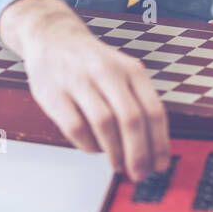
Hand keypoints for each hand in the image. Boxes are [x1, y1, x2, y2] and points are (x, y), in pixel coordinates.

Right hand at [0, 0, 170, 180]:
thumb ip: (138, 103)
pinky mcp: (55, 93)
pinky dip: (88, 145)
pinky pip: (76, 128)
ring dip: (114, 152)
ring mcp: (79, 81)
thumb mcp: (123, 71)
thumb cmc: (92, 63)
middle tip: (140, 174)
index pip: (153, 110)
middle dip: (138, 154)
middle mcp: (106, 71)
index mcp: (130, 69)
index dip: (159, 143)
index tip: (160, 166)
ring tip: (118, 165)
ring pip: (104, 124)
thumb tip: (154, 148)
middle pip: (131, 119)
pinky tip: (94, 148)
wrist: (52, 36)